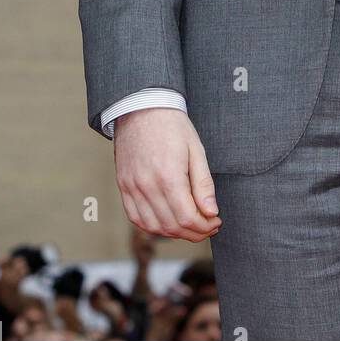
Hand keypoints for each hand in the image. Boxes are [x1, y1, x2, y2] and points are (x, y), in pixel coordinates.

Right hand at [113, 109, 221, 241]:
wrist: (142, 107)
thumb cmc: (172, 125)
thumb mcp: (196, 150)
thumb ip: (203, 185)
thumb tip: (211, 212)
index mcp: (169, 176)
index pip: (188, 217)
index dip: (205, 226)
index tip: (216, 222)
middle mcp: (147, 186)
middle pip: (172, 226)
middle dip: (194, 232)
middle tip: (208, 226)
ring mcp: (132, 187)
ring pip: (153, 227)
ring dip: (174, 233)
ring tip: (190, 225)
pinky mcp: (123, 186)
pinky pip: (136, 217)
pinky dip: (152, 226)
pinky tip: (167, 222)